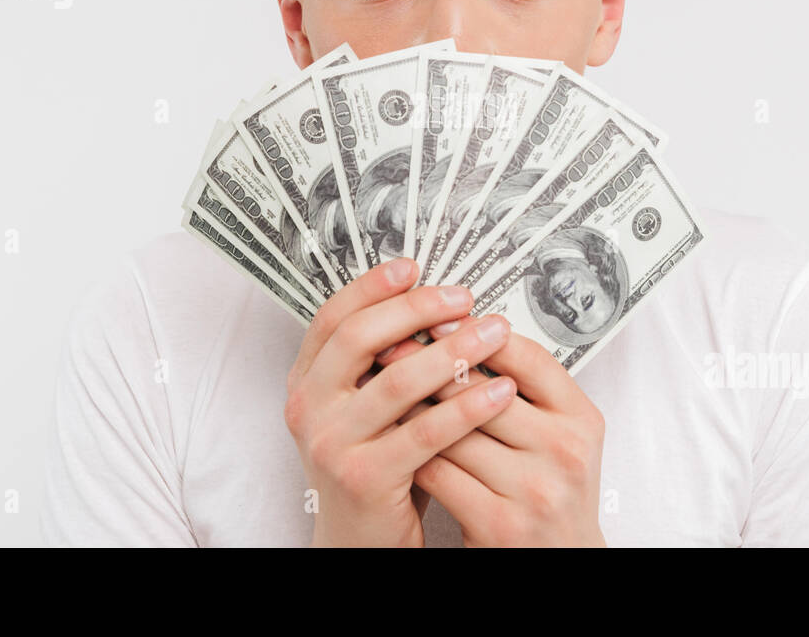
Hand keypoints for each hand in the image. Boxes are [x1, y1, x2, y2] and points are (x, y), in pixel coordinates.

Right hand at [283, 256, 517, 546]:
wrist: (360, 542)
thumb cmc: (378, 465)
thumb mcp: (368, 408)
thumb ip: (383, 362)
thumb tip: (435, 301)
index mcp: (306, 382)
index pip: (332, 318)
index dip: (372, 288)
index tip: (413, 267)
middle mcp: (308, 409)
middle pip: (359, 338)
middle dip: (416, 310)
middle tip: (464, 298)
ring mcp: (331, 444)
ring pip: (396, 383)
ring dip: (452, 352)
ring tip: (495, 332)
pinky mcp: (364, 478)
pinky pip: (425, 433)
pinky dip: (468, 407)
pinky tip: (502, 391)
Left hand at [378, 321, 607, 546]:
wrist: (560, 564)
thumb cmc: (548, 493)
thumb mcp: (557, 438)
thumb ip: (526, 393)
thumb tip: (462, 334)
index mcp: (581, 419)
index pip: (526, 357)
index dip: (477, 332)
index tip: (439, 316)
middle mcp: (564, 451)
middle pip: (482, 389)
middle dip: (429, 365)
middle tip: (391, 346)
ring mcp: (533, 489)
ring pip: (451, 430)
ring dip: (412, 408)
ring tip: (382, 389)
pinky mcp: (498, 523)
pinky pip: (438, 472)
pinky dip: (411, 452)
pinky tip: (394, 440)